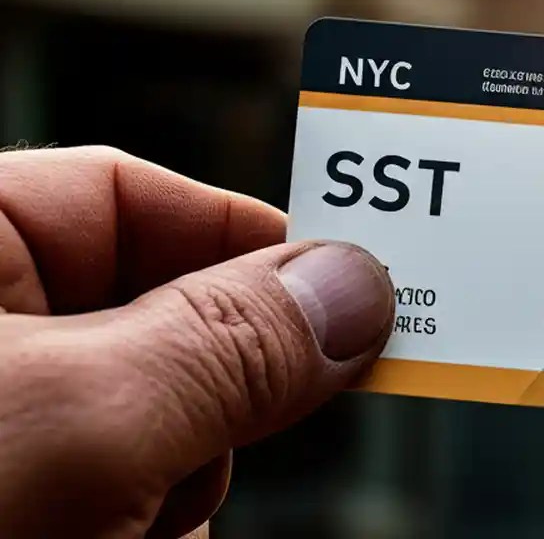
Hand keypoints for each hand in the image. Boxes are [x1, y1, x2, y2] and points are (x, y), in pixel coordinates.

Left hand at [0, 147, 394, 537]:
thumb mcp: (83, 421)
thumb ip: (231, 341)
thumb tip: (354, 286)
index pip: (120, 193)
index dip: (239, 235)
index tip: (342, 292)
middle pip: (162, 321)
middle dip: (213, 393)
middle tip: (221, 441)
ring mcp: (8, 425)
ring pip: (160, 422)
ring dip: (185, 482)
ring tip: (131, 527)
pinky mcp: (27, 500)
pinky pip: (130, 495)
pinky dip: (151, 527)